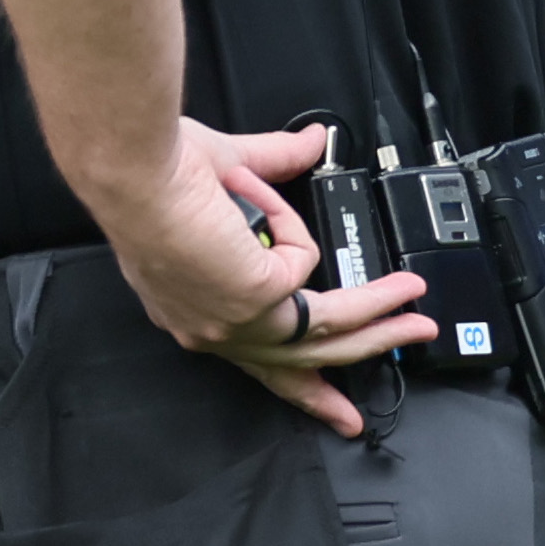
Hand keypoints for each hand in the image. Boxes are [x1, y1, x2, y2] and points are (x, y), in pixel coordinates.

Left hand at [102, 118, 435, 437]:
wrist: (132, 170)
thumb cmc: (151, 174)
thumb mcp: (223, 176)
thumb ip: (273, 164)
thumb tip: (311, 140)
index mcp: (196, 310)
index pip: (257, 361)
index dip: (301, 384)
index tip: (332, 405)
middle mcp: (213, 328)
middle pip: (303, 360)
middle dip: (365, 350)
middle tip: (408, 343)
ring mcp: (237, 319)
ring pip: (328, 326)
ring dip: (378, 306)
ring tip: (412, 291)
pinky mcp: (259, 298)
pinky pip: (306, 259)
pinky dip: (288, 220)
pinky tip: (254, 194)